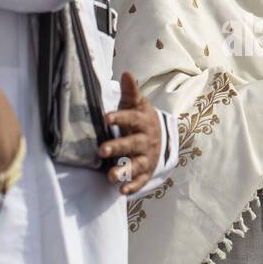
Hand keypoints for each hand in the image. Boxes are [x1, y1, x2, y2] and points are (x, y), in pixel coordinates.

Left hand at [101, 72, 161, 195]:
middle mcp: (146, 141)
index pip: (131, 119)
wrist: (161, 136)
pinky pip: (141, 180)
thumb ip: (131, 92)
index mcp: (143, 122)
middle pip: (132, 144)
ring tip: (111, 176)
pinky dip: (132, 187)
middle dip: (118, 147)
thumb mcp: (136, 104)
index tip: (106, 117)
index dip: (119, 118)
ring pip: (136, 165)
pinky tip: (122, 191)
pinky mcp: (146, 172)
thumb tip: (127, 73)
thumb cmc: (140, 118)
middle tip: (102, 150)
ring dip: (124, 170)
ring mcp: (147, 157)